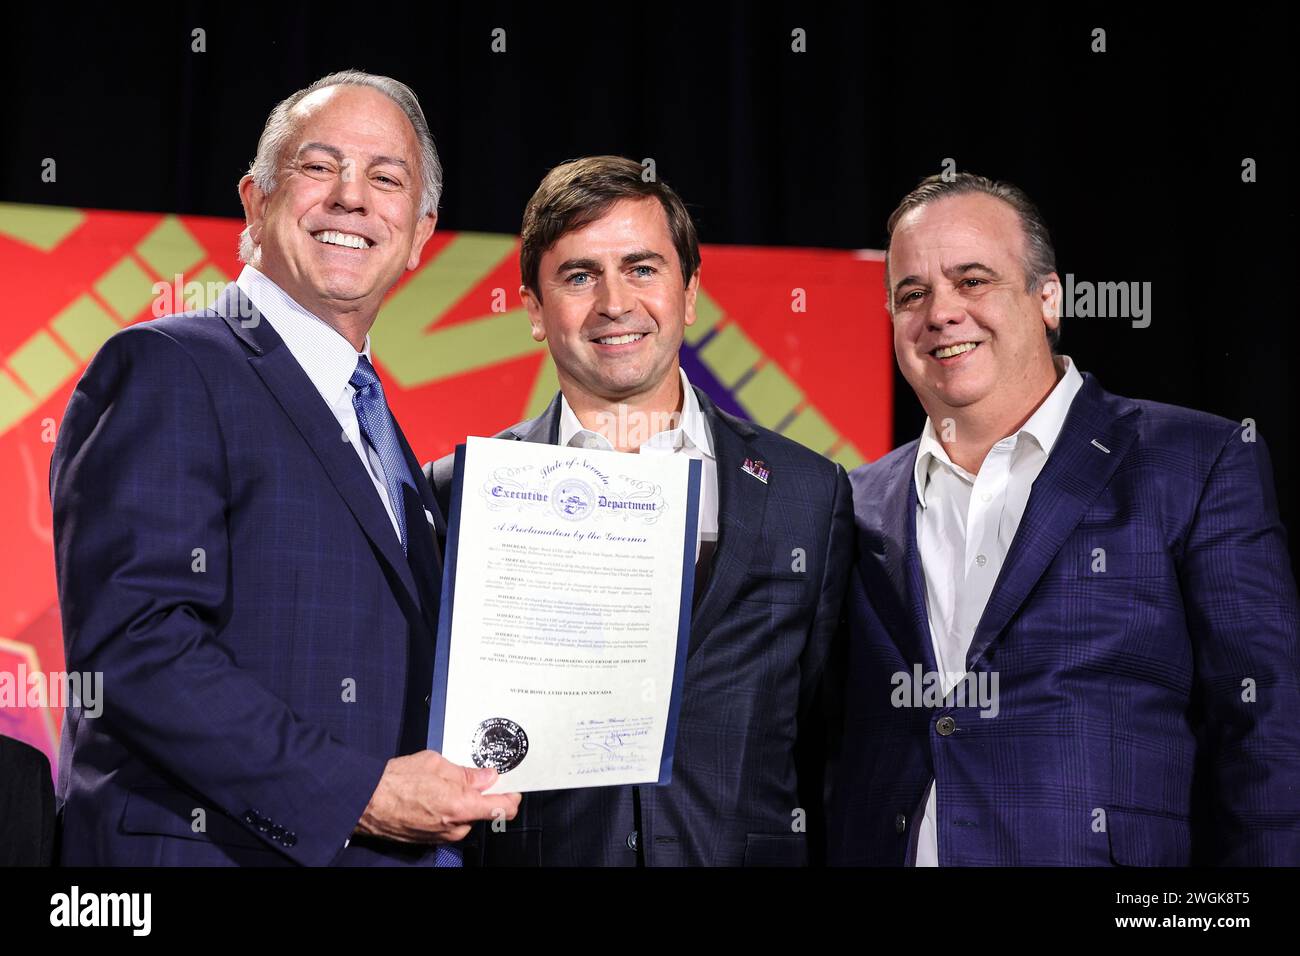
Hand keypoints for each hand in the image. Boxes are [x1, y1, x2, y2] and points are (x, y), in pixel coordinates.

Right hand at [354, 750, 520, 843]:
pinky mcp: (431, 839)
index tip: (513, 786)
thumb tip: (487, 777)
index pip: (503, 809)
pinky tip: (432, 796)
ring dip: (463, 803)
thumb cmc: (395, 781)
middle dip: (481, 795)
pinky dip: (448, 811)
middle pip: (484, 812)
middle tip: (471, 776)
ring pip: (466, 818)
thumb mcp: (436, 764)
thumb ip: (467, 773)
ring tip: (443, 784)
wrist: (365, 801)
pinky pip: (450, 825)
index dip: (512, 796)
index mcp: (461, 806)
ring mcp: (442, 836)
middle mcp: (455, 827)